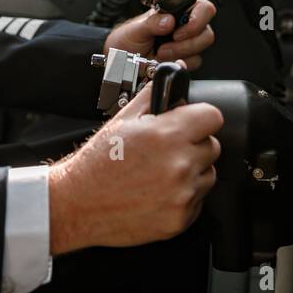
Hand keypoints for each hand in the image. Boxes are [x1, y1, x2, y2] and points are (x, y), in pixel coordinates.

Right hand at [48, 83, 222, 255]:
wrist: (79, 203)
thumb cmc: (98, 162)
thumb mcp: (124, 119)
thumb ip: (154, 94)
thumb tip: (174, 73)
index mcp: (167, 135)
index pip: (213, 117)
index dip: (200, 118)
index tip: (192, 123)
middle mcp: (179, 165)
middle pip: (212, 146)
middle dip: (193, 145)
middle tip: (167, 151)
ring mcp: (182, 194)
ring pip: (208, 174)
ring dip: (192, 172)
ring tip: (160, 173)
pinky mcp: (180, 219)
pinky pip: (198, 200)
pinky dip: (184, 196)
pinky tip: (158, 192)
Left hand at [103, 0, 216, 69]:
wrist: (121, 63)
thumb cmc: (126, 41)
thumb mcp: (134, 29)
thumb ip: (151, 23)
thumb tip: (168, 20)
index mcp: (175, 11)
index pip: (202, 7)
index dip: (197, 18)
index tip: (178, 30)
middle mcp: (184, 25)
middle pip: (206, 30)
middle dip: (187, 41)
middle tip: (166, 45)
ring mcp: (187, 42)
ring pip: (201, 47)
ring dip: (181, 52)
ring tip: (161, 53)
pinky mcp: (185, 59)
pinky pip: (195, 62)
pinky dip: (180, 62)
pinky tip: (165, 60)